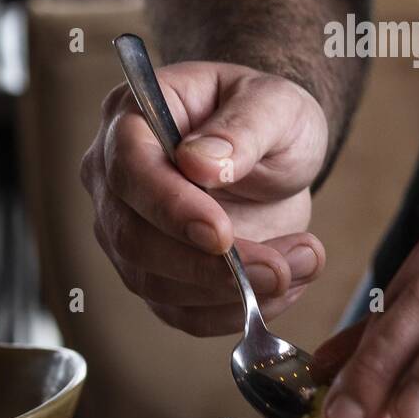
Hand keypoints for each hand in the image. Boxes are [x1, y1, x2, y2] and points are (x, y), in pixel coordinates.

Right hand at [81, 61, 327, 334]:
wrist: (277, 154)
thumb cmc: (268, 116)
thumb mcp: (275, 105)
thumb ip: (242, 128)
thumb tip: (200, 163)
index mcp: (132, 117)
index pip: (130, 168)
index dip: (170, 206)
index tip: (221, 234)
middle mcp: (115, 179)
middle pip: (132, 237)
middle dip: (207, 265)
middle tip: (278, 268)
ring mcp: (127, 232)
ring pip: (156, 283)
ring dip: (234, 291)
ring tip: (304, 263)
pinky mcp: (155, 275)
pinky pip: (184, 312)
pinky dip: (236, 311)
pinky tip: (285, 287)